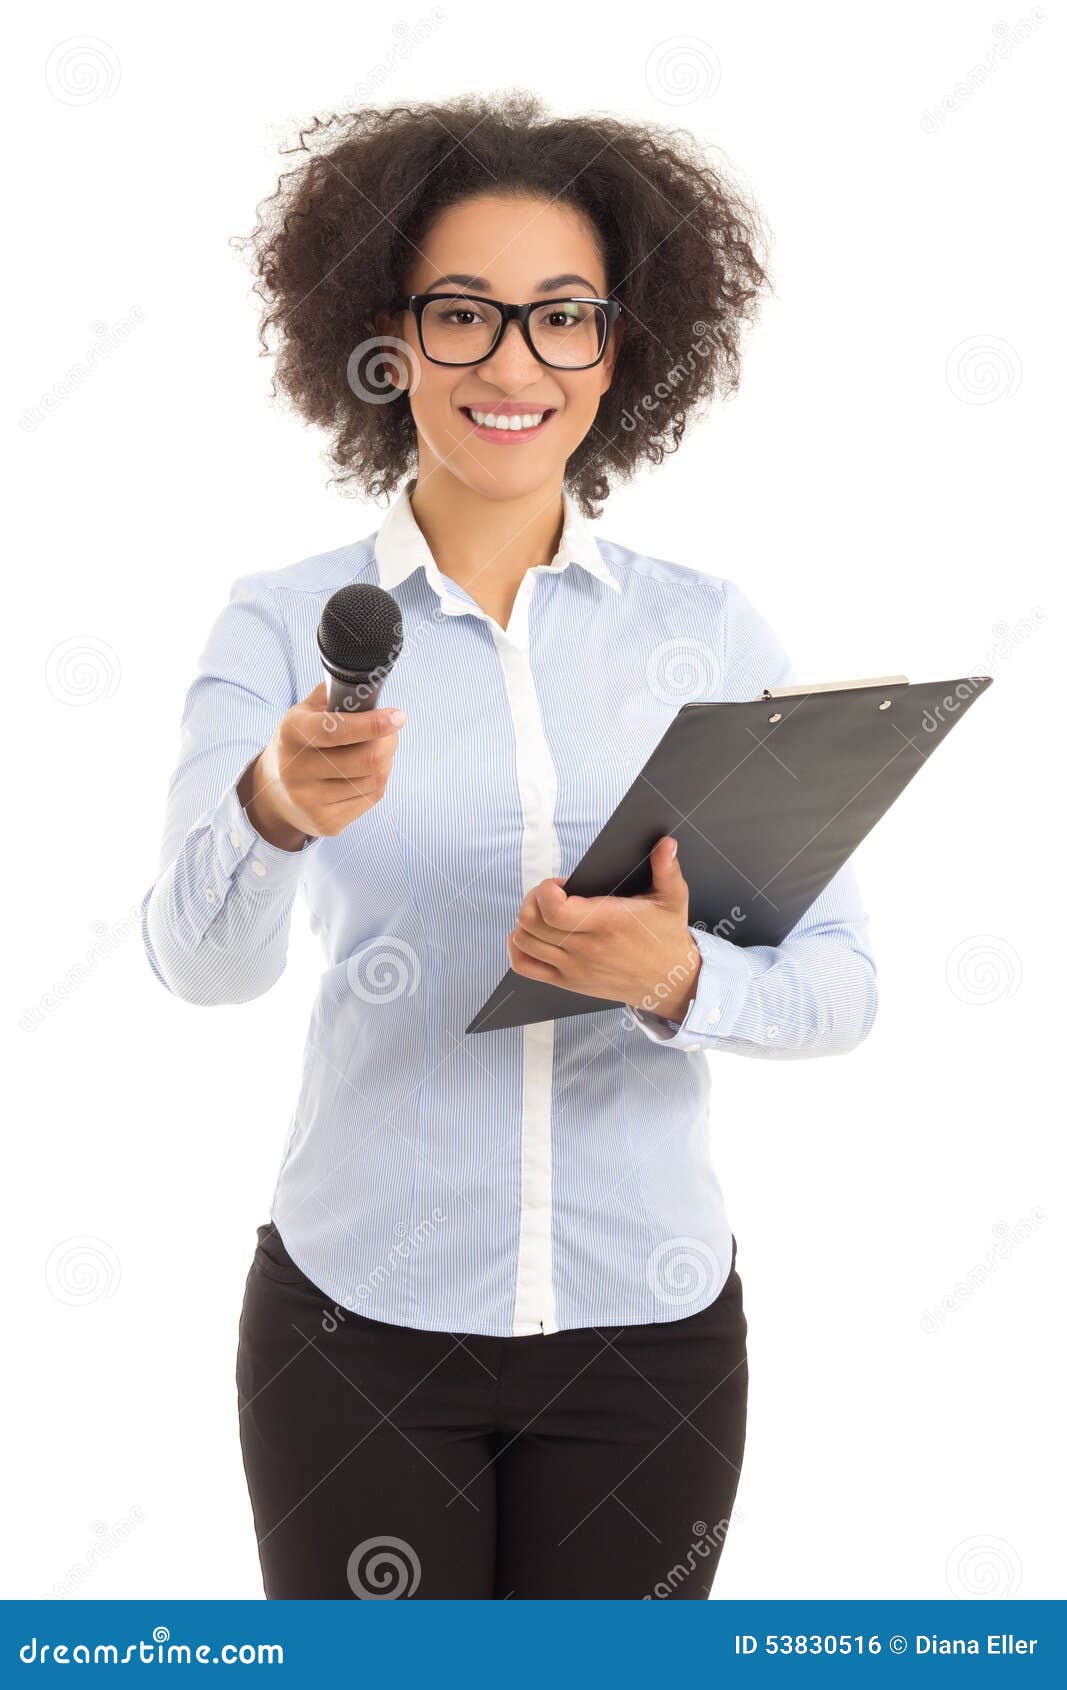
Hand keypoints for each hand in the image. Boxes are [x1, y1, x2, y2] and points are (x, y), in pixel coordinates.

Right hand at [236, 681, 405, 850]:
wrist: (273, 793)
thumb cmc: (300, 742)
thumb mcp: (305, 712)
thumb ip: (335, 696)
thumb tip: (371, 685)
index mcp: (292, 733)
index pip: (337, 730)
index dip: (373, 724)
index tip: (398, 716)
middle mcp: (296, 769)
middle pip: (367, 759)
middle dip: (388, 742)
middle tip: (390, 732)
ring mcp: (309, 801)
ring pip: (374, 779)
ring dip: (385, 762)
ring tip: (374, 752)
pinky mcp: (326, 823)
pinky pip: (371, 798)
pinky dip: (377, 782)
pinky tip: (365, 774)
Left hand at [507, 836, 701, 1019]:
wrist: (669, 982)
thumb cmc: (666, 937)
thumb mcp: (673, 899)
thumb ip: (667, 869)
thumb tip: (666, 843)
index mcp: (608, 923)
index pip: (554, 909)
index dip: (547, 889)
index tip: (562, 883)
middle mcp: (586, 947)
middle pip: (531, 921)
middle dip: (533, 898)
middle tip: (551, 893)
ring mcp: (574, 967)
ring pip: (524, 941)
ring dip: (526, 921)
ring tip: (545, 912)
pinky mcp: (568, 981)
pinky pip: (525, 966)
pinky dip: (518, 948)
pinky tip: (531, 935)